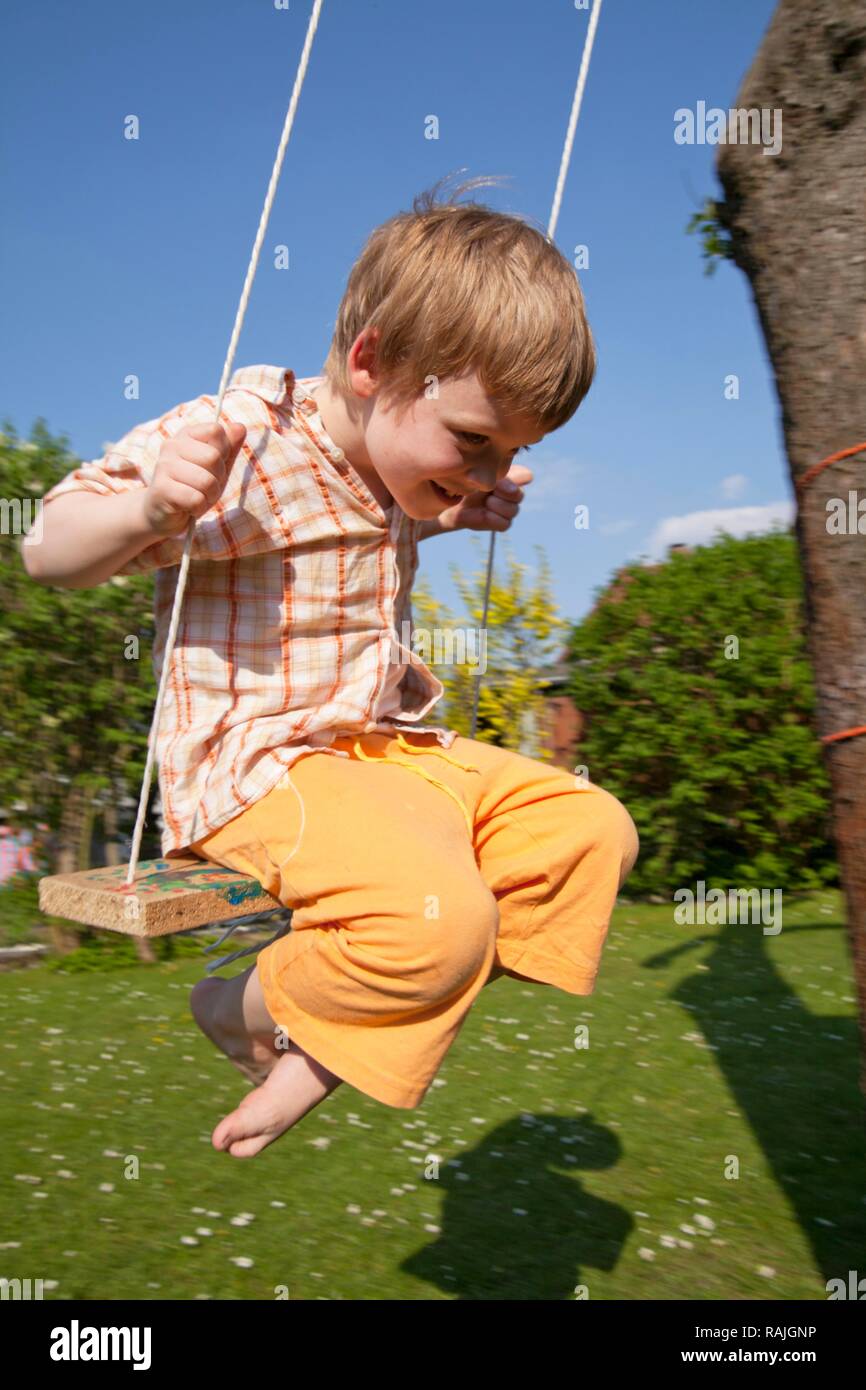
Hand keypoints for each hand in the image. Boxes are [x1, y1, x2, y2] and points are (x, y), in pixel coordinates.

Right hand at [143, 419, 246, 536]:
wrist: (164, 513)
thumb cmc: (194, 487)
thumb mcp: (217, 467)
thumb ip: (229, 448)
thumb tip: (240, 427)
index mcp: (186, 435)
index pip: (216, 430)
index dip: (224, 452)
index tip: (213, 465)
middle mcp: (172, 445)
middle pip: (213, 457)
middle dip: (218, 478)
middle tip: (205, 487)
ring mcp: (164, 466)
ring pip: (206, 481)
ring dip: (209, 496)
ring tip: (197, 497)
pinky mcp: (161, 488)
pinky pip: (195, 499)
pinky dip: (198, 507)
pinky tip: (187, 507)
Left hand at [435, 463, 532, 533]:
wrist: (448, 503)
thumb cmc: (461, 483)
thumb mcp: (473, 474)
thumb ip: (488, 474)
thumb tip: (492, 483)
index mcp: (511, 476)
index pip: (527, 476)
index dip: (516, 479)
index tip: (497, 480)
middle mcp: (513, 493)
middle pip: (519, 495)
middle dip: (503, 493)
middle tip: (488, 491)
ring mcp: (508, 510)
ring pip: (513, 510)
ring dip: (497, 505)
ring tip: (484, 501)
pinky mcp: (501, 524)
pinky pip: (505, 524)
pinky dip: (493, 519)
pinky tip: (483, 513)